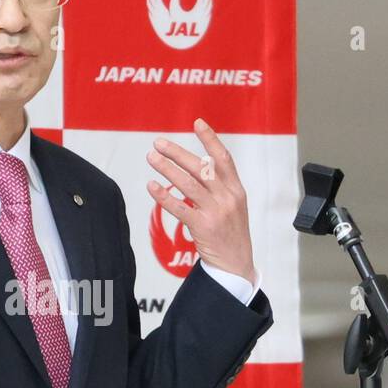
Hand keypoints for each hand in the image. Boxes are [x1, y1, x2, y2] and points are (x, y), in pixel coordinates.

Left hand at [145, 117, 256, 286]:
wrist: (236, 264)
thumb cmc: (231, 233)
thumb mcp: (234, 206)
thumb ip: (219, 186)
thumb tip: (198, 165)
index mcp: (236, 190)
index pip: (224, 158)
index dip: (210, 139)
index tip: (197, 122)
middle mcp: (228, 198)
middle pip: (201, 168)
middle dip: (177, 153)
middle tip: (157, 143)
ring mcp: (216, 212)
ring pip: (188, 184)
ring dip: (167, 169)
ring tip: (151, 158)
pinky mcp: (203, 228)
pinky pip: (180, 208)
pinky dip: (164, 196)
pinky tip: (152, 186)